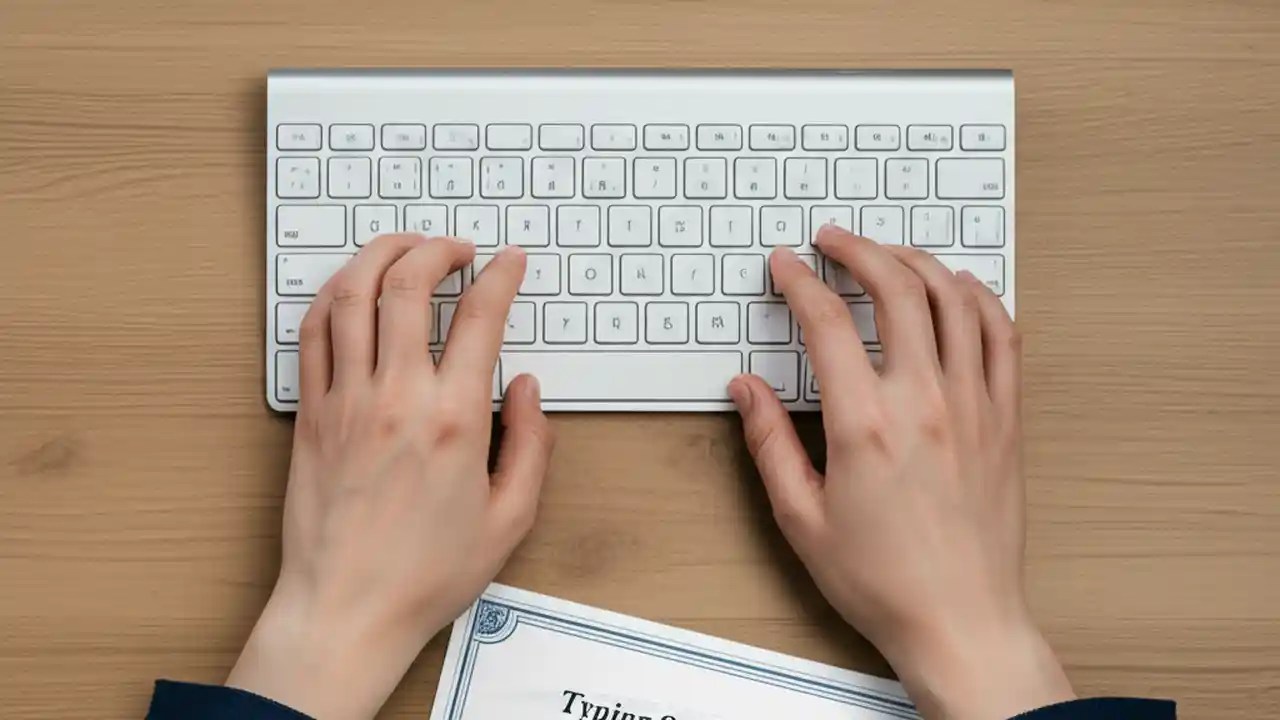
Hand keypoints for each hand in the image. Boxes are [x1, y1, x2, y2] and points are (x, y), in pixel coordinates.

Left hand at [227, 235, 552, 719]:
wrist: (345, 611)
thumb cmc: (426, 575)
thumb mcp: (510, 519)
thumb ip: (531, 444)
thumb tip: (522, 386)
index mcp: (453, 421)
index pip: (480, 318)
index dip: (500, 276)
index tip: (509, 262)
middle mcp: (396, 398)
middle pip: (408, 285)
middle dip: (437, 249)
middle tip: (457, 249)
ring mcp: (344, 402)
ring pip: (351, 296)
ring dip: (380, 256)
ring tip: (405, 250)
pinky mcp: (309, 415)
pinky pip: (311, 335)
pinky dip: (333, 298)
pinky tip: (353, 292)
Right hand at [730, 226, 1073, 719]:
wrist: (961, 620)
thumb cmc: (882, 580)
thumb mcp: (801, 517)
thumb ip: (769, 443)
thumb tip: (745, 389)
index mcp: (865, 424)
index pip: (827, 322)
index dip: (799, 282)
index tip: (785, 266)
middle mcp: (925, 401)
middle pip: (896, 289)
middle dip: (859, 250)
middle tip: (834, 241)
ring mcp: (974, 404)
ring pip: (954, 299)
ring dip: (917, 263)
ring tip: (889, 255)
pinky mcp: (1006, 418)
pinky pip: (1002, 335)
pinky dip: (979, 298)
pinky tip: (958, 289)